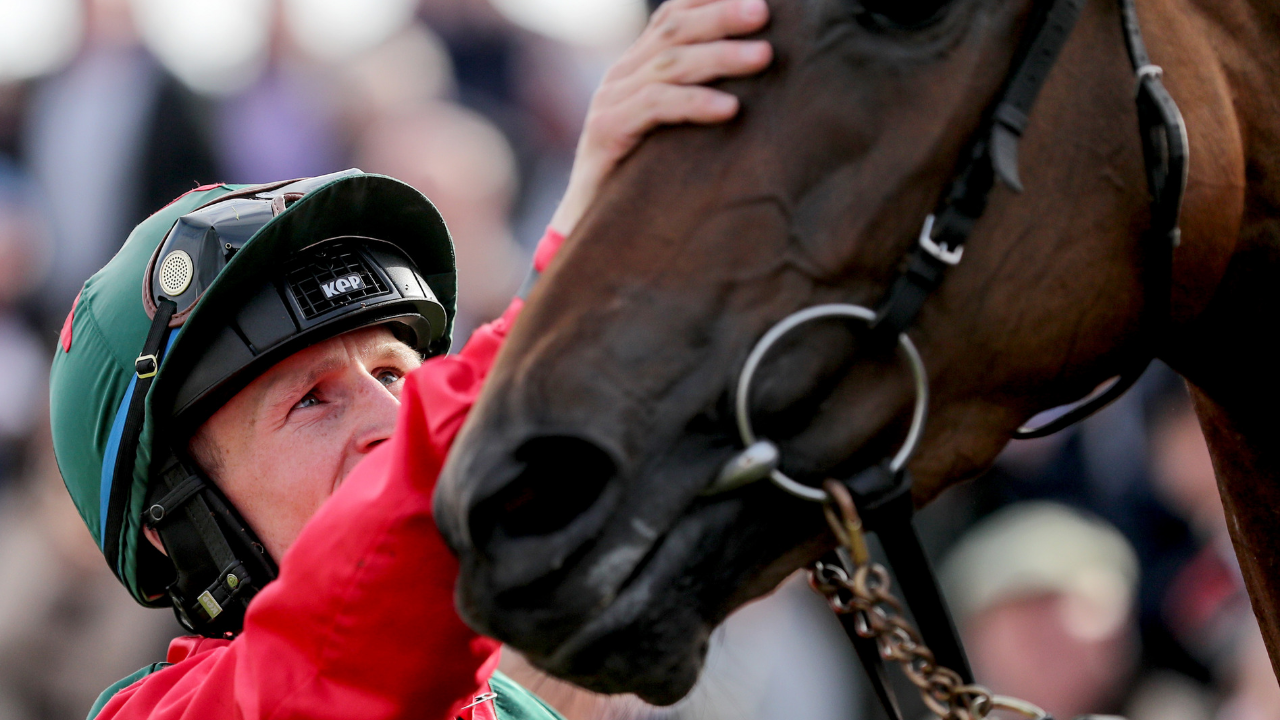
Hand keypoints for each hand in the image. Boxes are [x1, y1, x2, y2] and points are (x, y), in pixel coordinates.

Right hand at [548, 0, 772, 236]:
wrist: (588, 227)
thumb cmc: (641, 183)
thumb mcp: (674, 133)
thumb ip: (698, 102)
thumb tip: (757, 89)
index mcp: (636, 68)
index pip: (671, 16)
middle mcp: (620, 76)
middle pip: (673, 30)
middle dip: (721, 17)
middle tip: (763, 13)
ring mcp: (609, 102)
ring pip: (668, 64)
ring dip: (720, 56)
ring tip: (763, 57)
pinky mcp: (605, 132)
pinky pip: (655, 107)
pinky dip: (695, 103)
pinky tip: (730, 108)